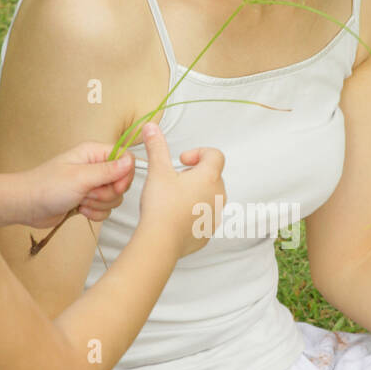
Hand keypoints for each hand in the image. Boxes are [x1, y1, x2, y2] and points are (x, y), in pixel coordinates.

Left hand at [20, 141, 135, 228]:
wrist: (27, 205)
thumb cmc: (47, 187)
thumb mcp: (80, 177)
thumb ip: (108, 171)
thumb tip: (130, 161)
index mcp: (93, 153)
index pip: (125, 158)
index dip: (125, 175)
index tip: (116, 186)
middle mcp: (94, 167)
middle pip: (122, 181)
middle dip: (108, 193)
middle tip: (89, 193)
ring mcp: (91, 184)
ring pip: (114, 197)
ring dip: (100, 204)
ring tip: (81, 200)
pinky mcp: (88, 199)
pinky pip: (105, 209)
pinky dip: (95, 213)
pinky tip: (80, 209)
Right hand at [138, 123, 225, 256]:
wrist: (161, 241)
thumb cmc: (162, 207)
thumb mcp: (158, 171)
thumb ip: (157, 147)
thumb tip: (152, 128)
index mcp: (209, 177)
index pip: (216, 155)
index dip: (199, 153)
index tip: (182, 160)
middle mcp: (218, 196)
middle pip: (213, 176)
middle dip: (196, 174)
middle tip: (175, 179)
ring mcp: (215, 215)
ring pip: (210, 197)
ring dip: (196, 193)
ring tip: (174, 198)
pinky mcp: (208, 231)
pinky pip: (205, 216)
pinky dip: (194, 212)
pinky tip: (175, 215)